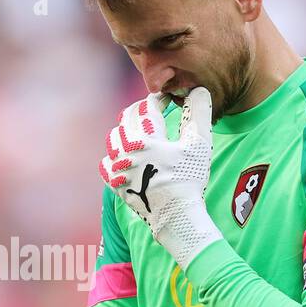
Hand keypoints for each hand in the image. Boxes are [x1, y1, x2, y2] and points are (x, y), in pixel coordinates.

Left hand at [99, 87, 222, 268]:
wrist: (176, 216)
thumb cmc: (189, 179)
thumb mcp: (199, 144)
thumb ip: (199, 114)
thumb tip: (197, 90)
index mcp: (147, 138)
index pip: (148, 107)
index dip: (158, 98)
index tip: (166, 98)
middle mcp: (128, 150)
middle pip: (127, 118)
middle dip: (140, 111)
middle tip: (151, 111)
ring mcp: (119, 168)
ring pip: (113, 138)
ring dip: (125, 130)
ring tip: (138, 132)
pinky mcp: (115, 184)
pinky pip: (106, 163)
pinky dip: (114, 156)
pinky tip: (125, 157)